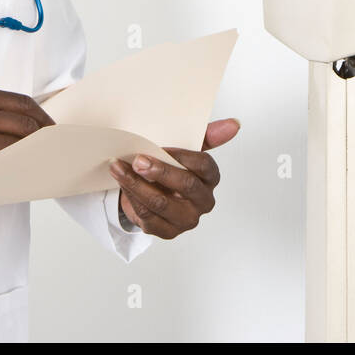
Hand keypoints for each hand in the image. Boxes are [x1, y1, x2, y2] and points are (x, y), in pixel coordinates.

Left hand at [111, 118, 239, 238]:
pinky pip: (147, 215)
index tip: (163, 146)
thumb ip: (209, 135)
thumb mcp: (188, 149)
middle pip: (185, 185)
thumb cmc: (173, 168)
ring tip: (119, 168)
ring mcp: (186, 219)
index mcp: (210, 179)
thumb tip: (234, 123)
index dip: (184, 156)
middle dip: (160, 171)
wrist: (154, 192)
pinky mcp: (167, 231)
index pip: (204, 166)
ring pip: (161, 202)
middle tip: (138, 160)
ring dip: (136, 184)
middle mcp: (203, 201)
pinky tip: (121, 183)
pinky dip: (131, 197)